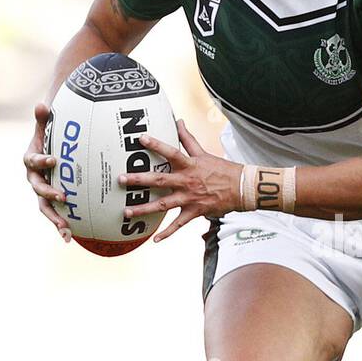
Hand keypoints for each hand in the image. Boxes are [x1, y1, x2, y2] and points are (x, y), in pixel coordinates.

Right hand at [23, 102, 71, 242]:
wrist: (50, 152)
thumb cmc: (49, 138)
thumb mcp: (46, 128)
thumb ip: (43, 119)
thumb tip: (42, 104)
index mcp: (31, 160)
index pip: (34, 161)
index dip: (42, 160)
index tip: (53, 159)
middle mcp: (34, 179)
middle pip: (38, 188)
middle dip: (49, 193)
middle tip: (63, 196)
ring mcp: (42, 192)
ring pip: (45, 207)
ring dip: (55, 218)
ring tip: (66, 229)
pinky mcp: (51, 202)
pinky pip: (55, 215)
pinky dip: (61, 226)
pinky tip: (70, 238)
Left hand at [119, 119, 241, 241]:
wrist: (241, 188)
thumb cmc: (222, 169)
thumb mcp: (204, 153)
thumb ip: (188, 138)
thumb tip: (178, 120)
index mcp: (189, 165)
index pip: (171, 152)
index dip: (157, 144)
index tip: (140, 139)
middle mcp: (187, 181)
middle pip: (160, 180)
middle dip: (139, 180)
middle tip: (120, 180)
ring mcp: (190, 198)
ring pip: (163, 205)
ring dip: (144, 209)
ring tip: (126, 212)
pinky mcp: (194, 212)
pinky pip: (178, 225)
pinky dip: (167, 233)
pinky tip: (154, 240)